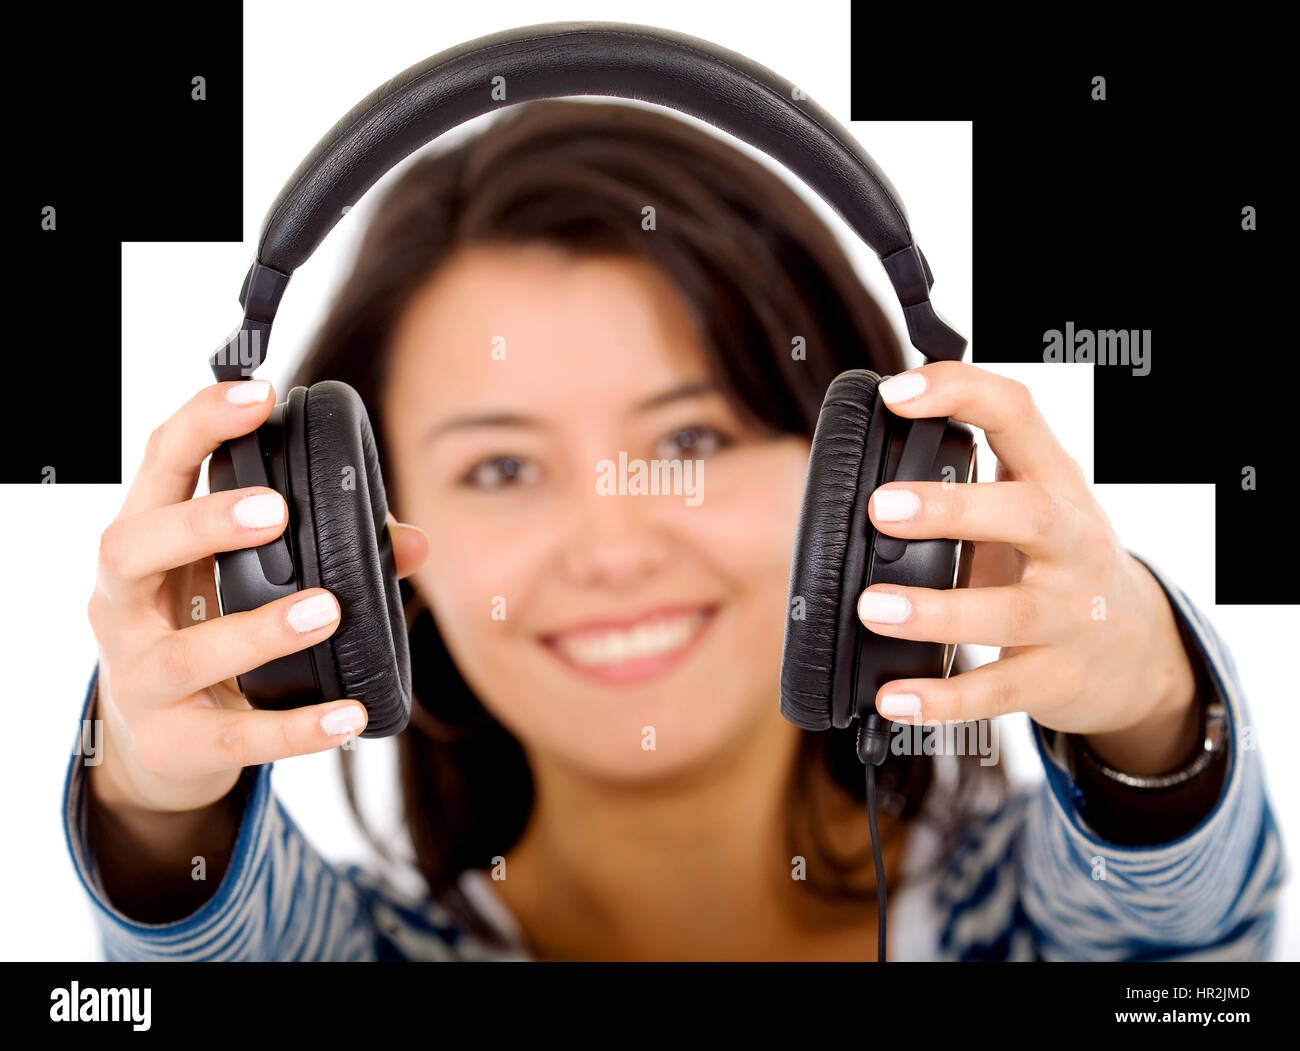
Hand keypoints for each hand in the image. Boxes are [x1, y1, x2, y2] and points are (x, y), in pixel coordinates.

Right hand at [86, 380, 429, 814]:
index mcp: (144, 546)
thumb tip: (413, 543)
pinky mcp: (174, 743)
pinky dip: (296, 729)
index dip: (200, 425)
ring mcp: (139, 679)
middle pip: (131, 548)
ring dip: (260, 629)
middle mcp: (124, 606)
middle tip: (277, 510)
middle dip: (203, 523)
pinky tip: (348, 717)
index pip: (156, 468)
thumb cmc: (205, 633)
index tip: (258, 395)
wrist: (157, 748)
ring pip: (186, 653)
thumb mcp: (241, 584)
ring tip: (327, 610)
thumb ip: (326, 553)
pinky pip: (236, 738)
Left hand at [856, 361, 1200, 775]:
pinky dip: (944, 699)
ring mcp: (1070, 615)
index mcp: (1054, 484)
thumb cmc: (1054, 563)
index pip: (1018, 415)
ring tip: (872, 607)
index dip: (960, 393)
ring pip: (1008, 614)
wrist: (1136, 651)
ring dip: (936, 611)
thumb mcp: (1029, 508)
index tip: (896, 393)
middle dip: (954, 509)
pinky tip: (895, 698)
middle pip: (1028, 515)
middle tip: (881, 507)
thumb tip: (864, 457)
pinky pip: (999, 692)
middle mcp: (1071, 544)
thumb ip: (968, 482)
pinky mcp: (1057, 677)